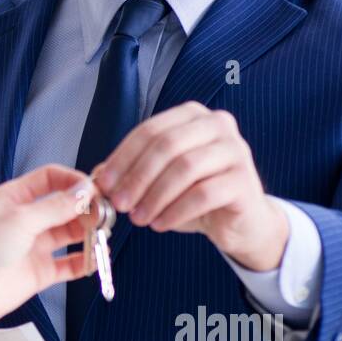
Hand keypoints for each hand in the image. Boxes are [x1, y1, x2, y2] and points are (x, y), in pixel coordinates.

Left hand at [0, 163, 97, 340]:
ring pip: (70, 234)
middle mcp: (27, 219)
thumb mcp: (20, 220)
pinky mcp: (41, 270)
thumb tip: (83, 191)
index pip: (50, 178)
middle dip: (86, 209)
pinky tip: (95, 259)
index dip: (73, 181)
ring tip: (103, 236)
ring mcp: (35, 245)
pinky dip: (85, 261)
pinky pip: (70, 263)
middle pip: (64, 206)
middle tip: (104, 215)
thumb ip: (55, 206)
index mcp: (15, 198)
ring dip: (89, 234)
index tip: (93, 189)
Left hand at [91, 101, 288, 270]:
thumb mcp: (160, 179)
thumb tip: (97, 175)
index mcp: (192, 115)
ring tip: (138, 218)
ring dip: (155, 196)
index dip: (123, 157)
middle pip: (167, 145)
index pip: (150, 130)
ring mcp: (235, 150)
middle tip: (119, 204)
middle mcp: (218, 124)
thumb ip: (132, 171)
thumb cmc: (196, 195)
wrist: (241, 221)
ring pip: (185, 168)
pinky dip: (176, 211)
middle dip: (137, 177)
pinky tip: (160, 224)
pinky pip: (203, 194)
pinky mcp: (244, 180)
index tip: (103, 183)